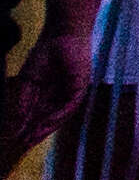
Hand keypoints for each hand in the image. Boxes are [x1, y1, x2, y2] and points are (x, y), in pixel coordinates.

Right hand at [1, 29, 86, 162]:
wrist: (62, 35)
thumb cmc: (45, 53)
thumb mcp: (29, 80)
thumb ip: (23, 100)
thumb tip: (17, 121)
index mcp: (47, 93)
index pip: (38, 114)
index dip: (28, 127)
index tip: (17, 139)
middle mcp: (60, 95)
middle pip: (48, 118)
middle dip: (37, 132)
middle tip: (24, 145)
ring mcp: (71, 91)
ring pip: (59, 115)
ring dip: (47, 127)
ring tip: (33, 138)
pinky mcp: (81, 86)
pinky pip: (71, 105)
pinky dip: (59, 115)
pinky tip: (47, 123)